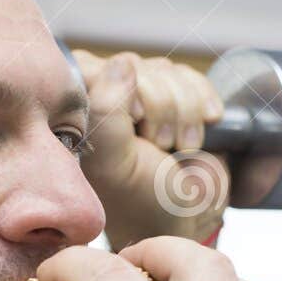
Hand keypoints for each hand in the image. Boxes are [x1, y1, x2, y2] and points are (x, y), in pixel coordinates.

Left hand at [71, 49, 229, 250]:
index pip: (91, 67)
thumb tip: (122, 64)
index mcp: (78, 113)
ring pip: (166, 71)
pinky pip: (192, 78)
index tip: (133, 128)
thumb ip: (105, 112)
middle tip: (157, 146)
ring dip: (183, 114)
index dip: (120, 94)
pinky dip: (203, 105)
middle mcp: (105, 97)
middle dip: (158, 109)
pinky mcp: (177, 95)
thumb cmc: (143, 199)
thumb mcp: (115, 162)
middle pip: (135, 66)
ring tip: (177, 148)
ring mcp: (142, 94)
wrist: (192, 216)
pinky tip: (201, 133)